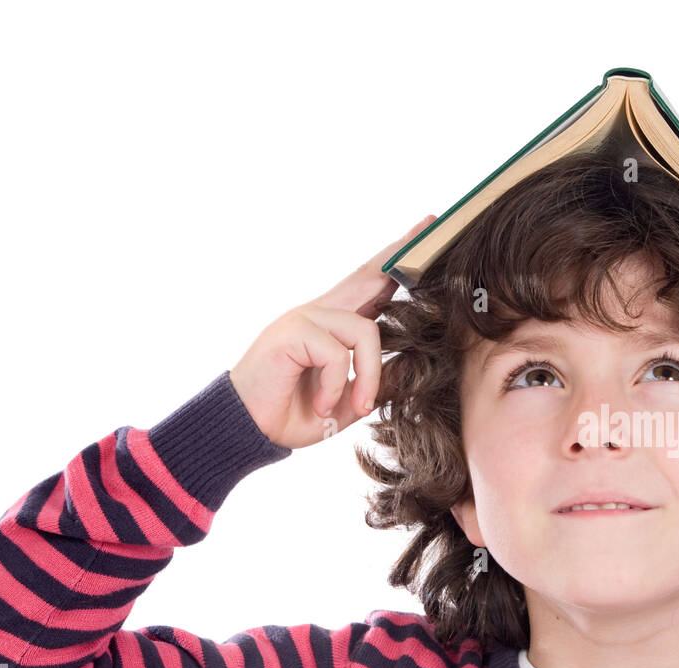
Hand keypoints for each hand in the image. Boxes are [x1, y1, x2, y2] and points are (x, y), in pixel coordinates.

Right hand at [229, 214, 435, 448]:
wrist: (247, 430)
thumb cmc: (291, 413)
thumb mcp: (347, 401)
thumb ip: (377, 382)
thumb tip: (414, 364)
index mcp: (334, 325)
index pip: (371, 286)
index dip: (397, 262)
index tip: (426, 232)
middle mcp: (320, 313)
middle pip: (368, 274)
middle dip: (401, 252)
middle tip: (431, 225)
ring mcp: (304, 317)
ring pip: (366, 332)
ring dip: (368, 376)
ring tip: (356, 407)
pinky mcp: (292, 331)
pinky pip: (337, 354)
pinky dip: (336, 386)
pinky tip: (321, 405)